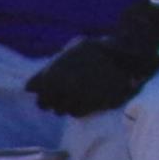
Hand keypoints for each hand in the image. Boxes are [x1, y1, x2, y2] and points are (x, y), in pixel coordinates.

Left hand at [26, 37, 158, 118]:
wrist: (127, 56)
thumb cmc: (100, 48)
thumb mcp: (74, 47)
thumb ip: (56, 62)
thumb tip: (43, 79)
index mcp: (52, 72)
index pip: (31, 87)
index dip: (38, 87)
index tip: (44, 85)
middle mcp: (60, 87)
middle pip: (43, 103)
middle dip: (49, 99)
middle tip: (59, 94)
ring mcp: (75, 97)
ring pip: (59, 110)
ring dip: (64, 104)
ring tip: (75, 95)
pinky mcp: (90, 106)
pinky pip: (76, 113)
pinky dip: (78, 108)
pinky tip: (85, 99)